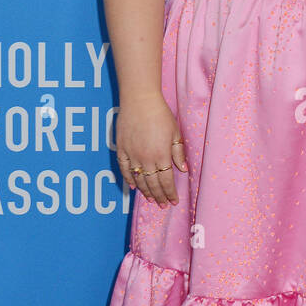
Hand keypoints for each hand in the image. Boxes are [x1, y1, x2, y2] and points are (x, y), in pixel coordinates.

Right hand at [115, 91, 187, 206]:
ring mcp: (132, 155)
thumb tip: (183, 170)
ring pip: (139, 180)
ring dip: (145, 192)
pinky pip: (125, 169)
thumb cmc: (160, 114)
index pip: (166, 181)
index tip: (173, 201)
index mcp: (161, 155)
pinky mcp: (121, 149)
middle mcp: (146, 158)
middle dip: (159, 196)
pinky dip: (129, 179)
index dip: (170, 193)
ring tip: (151, 199)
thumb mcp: (175, 133)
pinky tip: (134, 187)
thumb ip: (178, 152)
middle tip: (163, 205)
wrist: (139, 100)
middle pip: (153, 184)